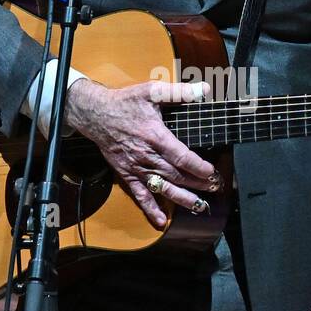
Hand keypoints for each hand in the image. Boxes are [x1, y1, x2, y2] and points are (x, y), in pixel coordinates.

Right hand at [64, 77, 221, 227]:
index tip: (212, 173)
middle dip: (197, 183)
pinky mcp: (127, 174)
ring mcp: (137, 167)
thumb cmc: (125, 102)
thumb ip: (179, 92)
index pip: (182, 157)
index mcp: (155, 136)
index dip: (199, 167)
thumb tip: (205, 90)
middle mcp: (147, 155)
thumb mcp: (152, 90)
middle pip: (176, 175)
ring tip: (199, 207)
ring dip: (182, 198)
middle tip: (214, 188)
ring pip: (162, 187)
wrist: (96, 114)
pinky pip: (140, 194)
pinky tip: (162, 220)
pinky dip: (151, 209)